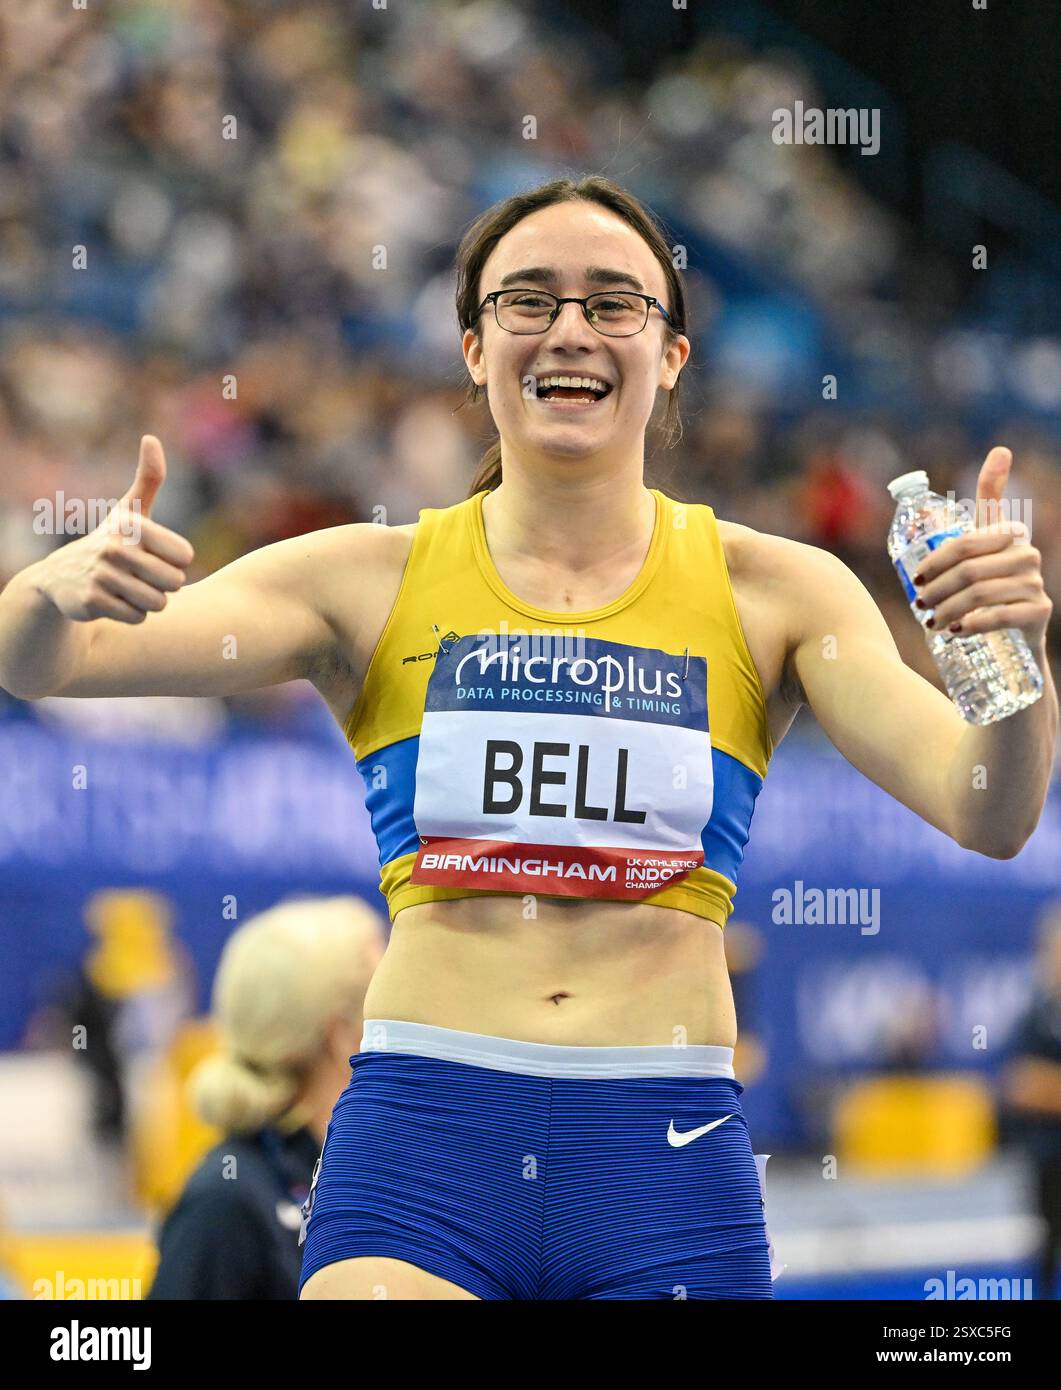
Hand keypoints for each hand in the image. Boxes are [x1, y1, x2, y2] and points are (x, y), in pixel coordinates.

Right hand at [33, 436, 194, 623]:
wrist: (61, 577)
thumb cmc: (110, 541)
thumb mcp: (129, 511)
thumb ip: (148, 478)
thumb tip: (150, 438)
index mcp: (133, 526)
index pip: (185, 557)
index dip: (174, 562)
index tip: (153, 555)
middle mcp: (116, 548)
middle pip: (175, 583)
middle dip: (163, 585)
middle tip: (141, 576)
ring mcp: (102, 576)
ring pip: (158, 604)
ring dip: (148, 601)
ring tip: (127, 588)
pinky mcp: (92, 602)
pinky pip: (138, 618)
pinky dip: (131, 614)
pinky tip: (114, 601)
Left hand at [912, 446, 1051, 647]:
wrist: (1018, 630)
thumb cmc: (995, 578)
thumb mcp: (987, 541)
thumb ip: (989, 498)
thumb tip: (1002, 449)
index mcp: (1010, 534)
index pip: (963, 543)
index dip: (935, 561)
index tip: (915, 577)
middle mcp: (1026, 555)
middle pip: (967, 570)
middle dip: (936, 590)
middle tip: (919, 604)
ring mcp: (1035, 584)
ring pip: (979, 594)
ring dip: (947, 610)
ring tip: (930, 622)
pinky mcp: (1039, 612)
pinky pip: (999, 616)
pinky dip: (971, 625)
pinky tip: (955, 631)